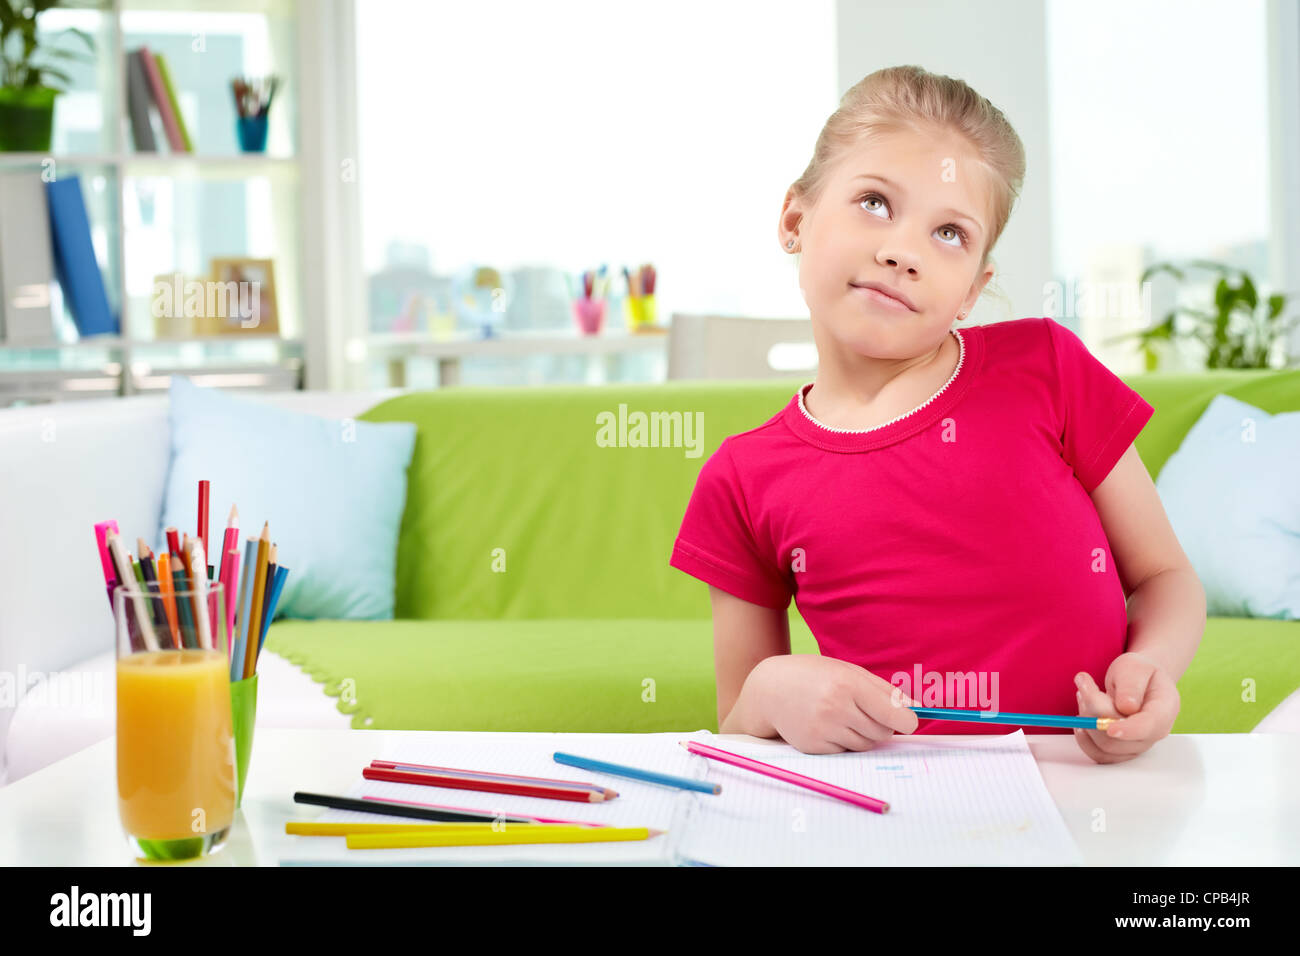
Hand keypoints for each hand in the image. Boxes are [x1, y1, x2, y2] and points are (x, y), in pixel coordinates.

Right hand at [752, 655, 919, 753]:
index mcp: (847, 684)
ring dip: (863, 734)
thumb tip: (918, 710)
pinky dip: (843, 742)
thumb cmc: (814, 676)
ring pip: (865, 745)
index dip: (908, 722)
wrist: (769, 689)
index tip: (910, 722)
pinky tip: (826, 725)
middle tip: (865, 712)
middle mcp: (835, 708)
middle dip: (882, 726)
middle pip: (882, 733)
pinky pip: (845, 752)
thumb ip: (884, 690)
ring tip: (843, 716)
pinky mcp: (813, 746)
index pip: (893, 714)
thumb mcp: (847, 671)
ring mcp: (823, 729)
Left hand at [1073, 652, 1179, 763]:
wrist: (1139, 680)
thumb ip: (1131, 685)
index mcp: (1164, 709)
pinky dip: (1084, 738)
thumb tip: (1126, 706)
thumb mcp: (1135, 667)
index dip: (1128, 730)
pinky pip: (1099, 755)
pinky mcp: (1122, 750)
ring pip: (1104, 747)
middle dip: (1093, 711)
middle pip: (1118, 738)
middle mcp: (1154, 732)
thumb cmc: (1139, 673)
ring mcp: (1138, 744)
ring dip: (1086, 721)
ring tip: (1084, 695)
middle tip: (1084, 684)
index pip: (1148, 727)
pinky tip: (1082, 719)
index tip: (1110, 728)